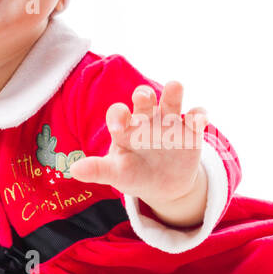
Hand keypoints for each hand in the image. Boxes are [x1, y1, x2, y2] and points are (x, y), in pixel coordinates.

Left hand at [69, 80, 208, 226]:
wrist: (164, 186)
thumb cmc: (134, 174)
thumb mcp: (117, 174)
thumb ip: (98, 170)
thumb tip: (74, 170)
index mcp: (126, 127)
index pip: (118, 113)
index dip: (118, 116)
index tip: (117, 128)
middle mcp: (147, 119)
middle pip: (144, 99)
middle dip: (143, 95)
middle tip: (142, 97)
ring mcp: (170, 122)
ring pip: (171, 100)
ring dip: (173, 92)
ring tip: (175, 87)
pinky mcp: (191, 131)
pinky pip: (196, 117)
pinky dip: (198, 115)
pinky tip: (198, 120)